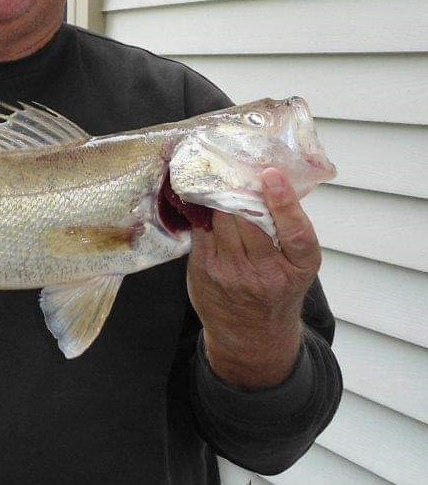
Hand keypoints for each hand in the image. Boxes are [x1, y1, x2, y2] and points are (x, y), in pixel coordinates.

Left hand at [187, 168, 321, 389]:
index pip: (295, 232)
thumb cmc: (278, 288)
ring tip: (218, 175)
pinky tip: (203, 198)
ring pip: (221, 220)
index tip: (271, 174)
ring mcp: (232, 272)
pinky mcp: (205, 270)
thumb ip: (287, 230)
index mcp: (298, 267)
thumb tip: (271, 179)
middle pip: (248, 219)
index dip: (283, 201)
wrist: (252, 335)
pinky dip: (204, 212)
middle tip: (235, 164)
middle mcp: (266, 272)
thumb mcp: (296, 265)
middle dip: (241, 189)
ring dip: (219, 196)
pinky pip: (202, 230)